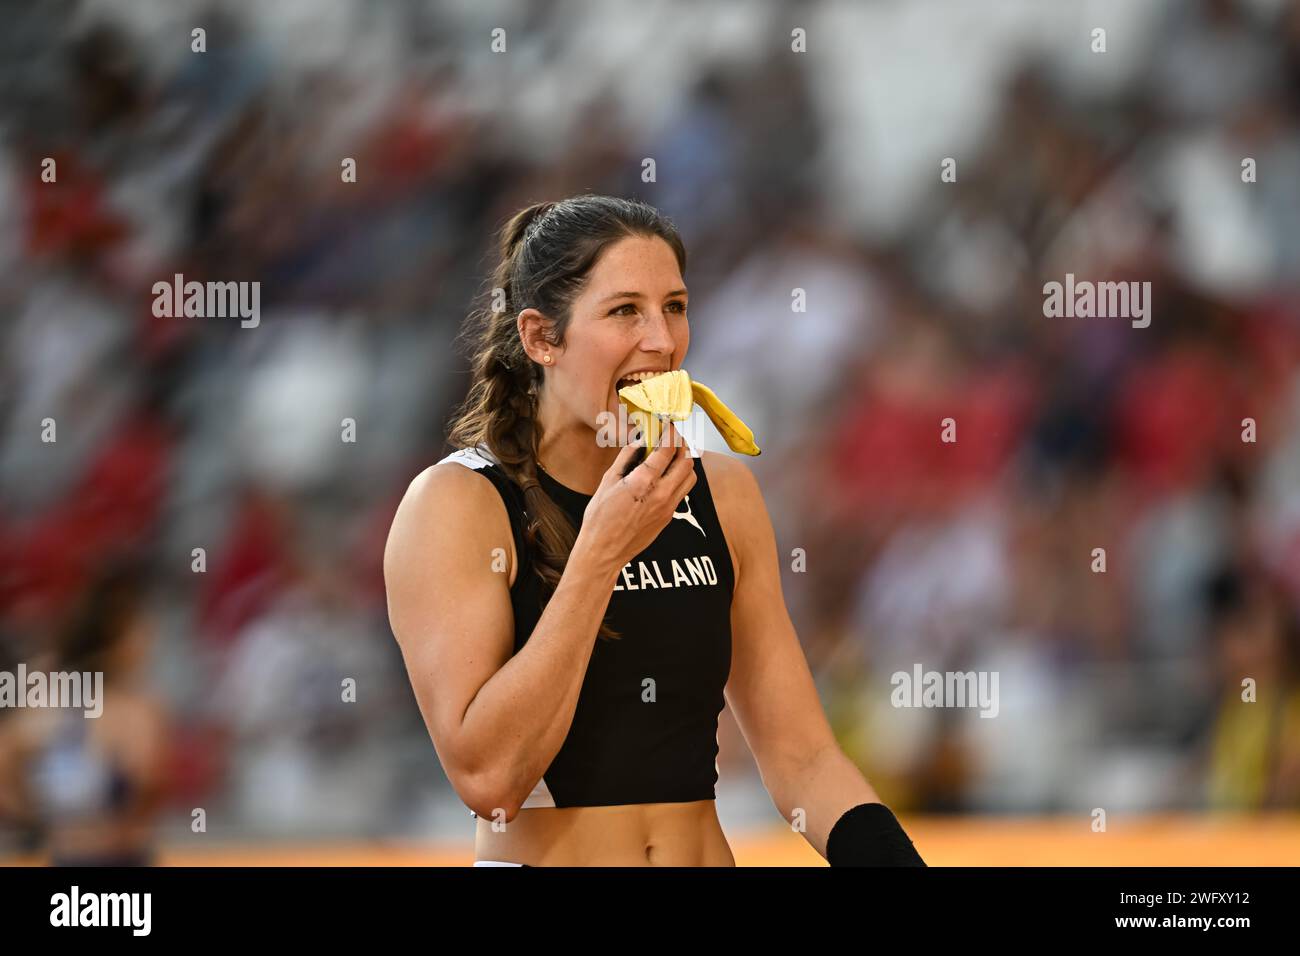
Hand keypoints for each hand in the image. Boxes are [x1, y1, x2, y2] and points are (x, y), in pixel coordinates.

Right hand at [577, 421, 696, 573]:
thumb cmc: (600, 518)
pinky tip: (666, 475)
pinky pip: (682, 491)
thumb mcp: (608, 480)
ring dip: (685, 462)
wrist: (604, 551)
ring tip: (673, 455)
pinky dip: (680, 478)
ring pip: (690, 477)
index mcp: (644, 482)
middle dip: (682, 444)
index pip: (668, 449)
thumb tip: (640, 441)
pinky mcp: (669, 517)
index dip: (671, 432)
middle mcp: (662, 494)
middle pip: (687, 461)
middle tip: (673, 437)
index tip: (668, 424)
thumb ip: (627, 457)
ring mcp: (668, 507)